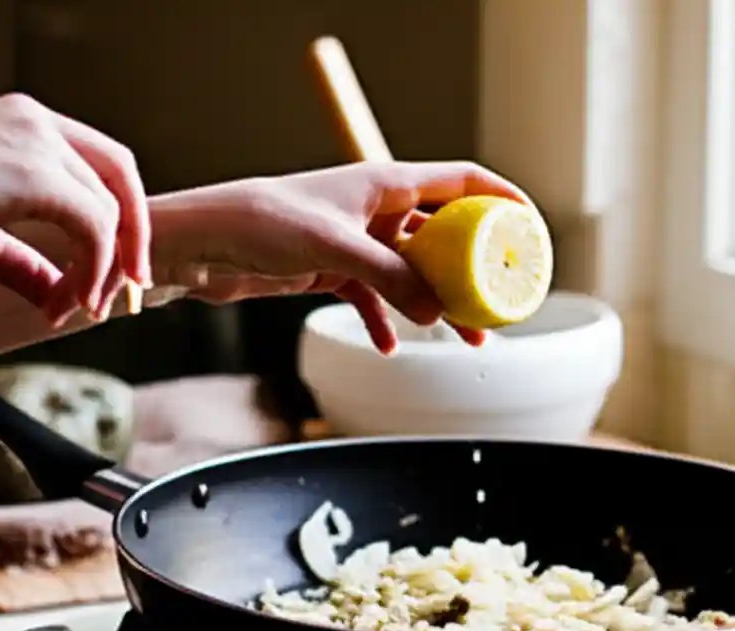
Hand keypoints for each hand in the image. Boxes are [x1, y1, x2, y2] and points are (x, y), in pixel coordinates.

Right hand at [0, 93, 150, 322]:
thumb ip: (22, 261)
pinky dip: (93, 267)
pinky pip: (93, 225)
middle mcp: (38, 123)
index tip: (117, 264)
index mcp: (25, 124)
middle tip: (130, 289)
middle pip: (121, 176)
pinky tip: (72, 300)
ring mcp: (39, 141)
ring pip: (108, 209)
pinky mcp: (37, 172)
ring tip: (80, 307)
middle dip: (132, 238)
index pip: (99, 163)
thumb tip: (53, 295)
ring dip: (102, 268)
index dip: (117, 214)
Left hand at [146, 161, 531, 352]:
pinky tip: (387, 345)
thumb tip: (436, 312)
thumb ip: (390, 277)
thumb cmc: (262, 221)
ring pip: (411, 273)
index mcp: (383, 181)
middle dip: (473, 269)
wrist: (203, 242)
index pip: (460, 181)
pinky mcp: (330, 268)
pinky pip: (373, 295)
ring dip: (435, 304)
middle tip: (499, 302)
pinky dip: (384, 319)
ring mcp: (354, 240)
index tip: (531, 228)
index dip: (501, 199)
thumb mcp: (335, 248)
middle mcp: (374, 207)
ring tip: (463, 337)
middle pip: (442, 235)